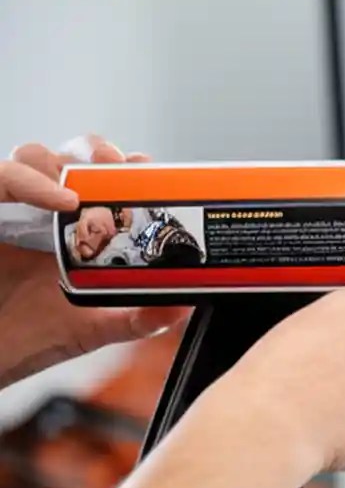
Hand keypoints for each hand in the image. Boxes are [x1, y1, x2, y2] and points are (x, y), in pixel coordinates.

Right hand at [0, 137, 187, 388]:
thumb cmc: (33, 336)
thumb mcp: (96, 328)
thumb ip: (141, 318)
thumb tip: (184, 305)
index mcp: (76, 230)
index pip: (101, 180)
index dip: (123, 167)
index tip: (146, 168)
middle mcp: (44, 213)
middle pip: (70, 157)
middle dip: (97, 152)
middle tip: (120, 166)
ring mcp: (11, 211)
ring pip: (33, 156)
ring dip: (65, 162)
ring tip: (91, 186)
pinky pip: (2, 178)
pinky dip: (32, 181)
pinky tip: (64, 201)